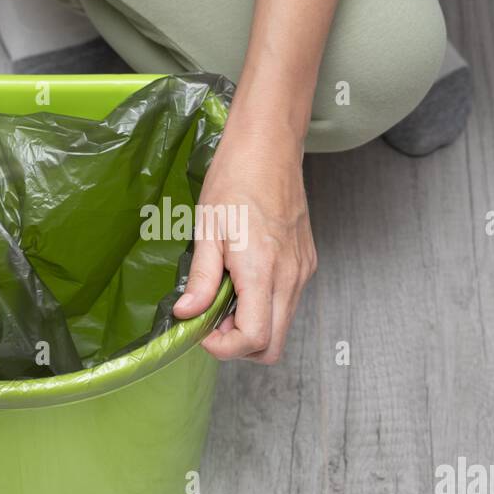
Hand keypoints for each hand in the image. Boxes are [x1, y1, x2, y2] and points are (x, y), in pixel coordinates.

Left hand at [173, 100, 316, 363]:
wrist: (269, 146)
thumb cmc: (235, 179)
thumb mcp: (207, 229)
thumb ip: (200, 278)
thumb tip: (187, 314)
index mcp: (263, 271)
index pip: (255, 339)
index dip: (225, 347)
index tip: (202, 330)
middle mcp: (290, 277)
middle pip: (273, 345)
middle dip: (239, 345)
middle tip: (212, 319)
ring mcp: (302, 271)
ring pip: (282, 325)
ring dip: (252, 325)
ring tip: (225, 294)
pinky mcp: (306, 262)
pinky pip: (288, 301)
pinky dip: (265, 305)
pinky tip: (243, 279)